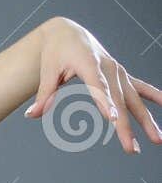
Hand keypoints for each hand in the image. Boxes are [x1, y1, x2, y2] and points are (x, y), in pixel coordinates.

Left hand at [25, 18, 161, 153]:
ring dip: (146, 120)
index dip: (106, 102)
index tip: (113, 119)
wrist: (68, 33)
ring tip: (157, 140)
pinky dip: (154, 97)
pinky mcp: (121, 75)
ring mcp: (117, 71)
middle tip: (130, 148)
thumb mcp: (47, 70)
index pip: (99, 86)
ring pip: (133, 99)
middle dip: (125, 126)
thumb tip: (32, 114)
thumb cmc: (56, 52)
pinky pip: (140, 88)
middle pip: (119, 100)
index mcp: (89, 63)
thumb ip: (44, 93)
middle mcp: (108, 68)